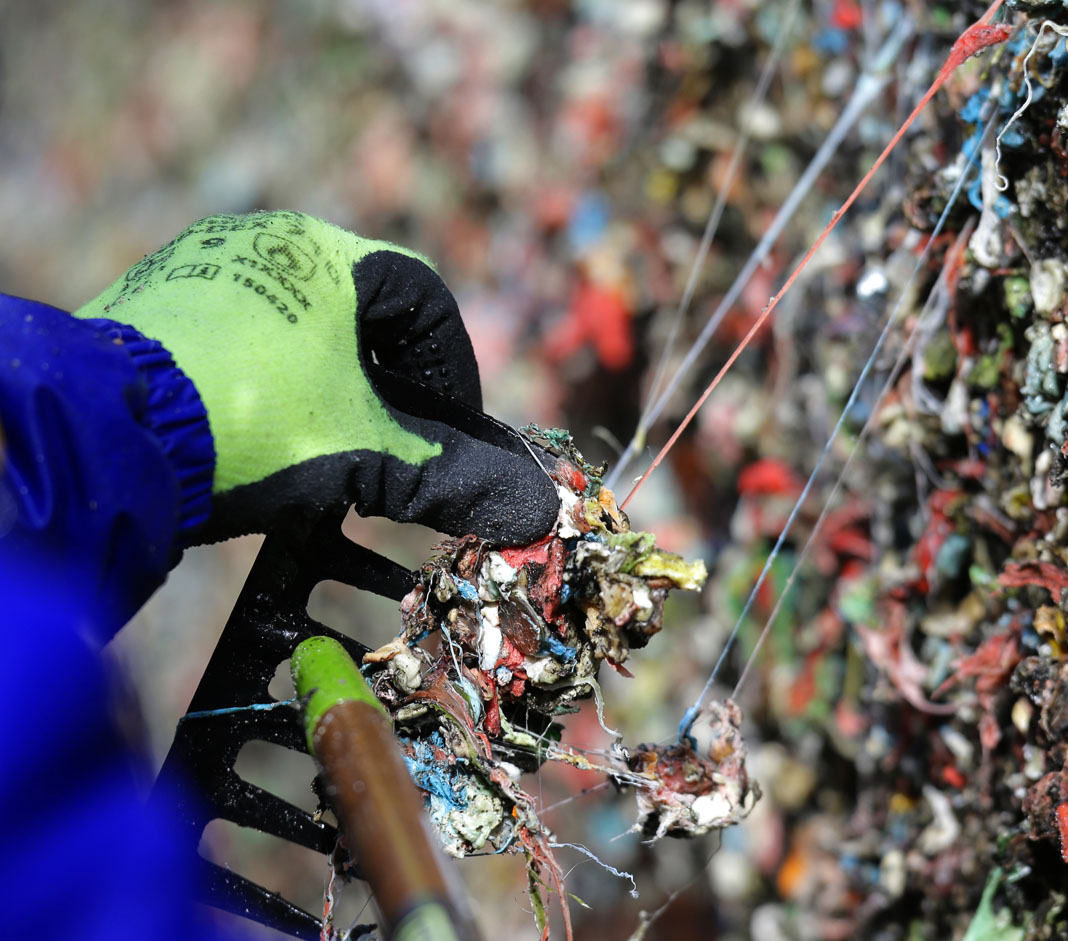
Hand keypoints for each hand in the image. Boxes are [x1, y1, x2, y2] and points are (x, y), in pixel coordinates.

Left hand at [75, 211, 557, 544]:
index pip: (425, 303)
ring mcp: (205, 266)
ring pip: (299, 325)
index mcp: (328, 256)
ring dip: (329, 383)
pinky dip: (269, 380)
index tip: (450, 430)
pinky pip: (240, 334)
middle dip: (389, 382)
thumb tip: (533, 510)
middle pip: (362, 311)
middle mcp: (266, 241)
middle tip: (392, 443)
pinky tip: (257, 430)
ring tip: (325, 444)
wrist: (105, 434)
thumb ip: (452, 477)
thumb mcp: (366, 455)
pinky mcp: (159, 301)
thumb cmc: (253, 426)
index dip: (452, 373)